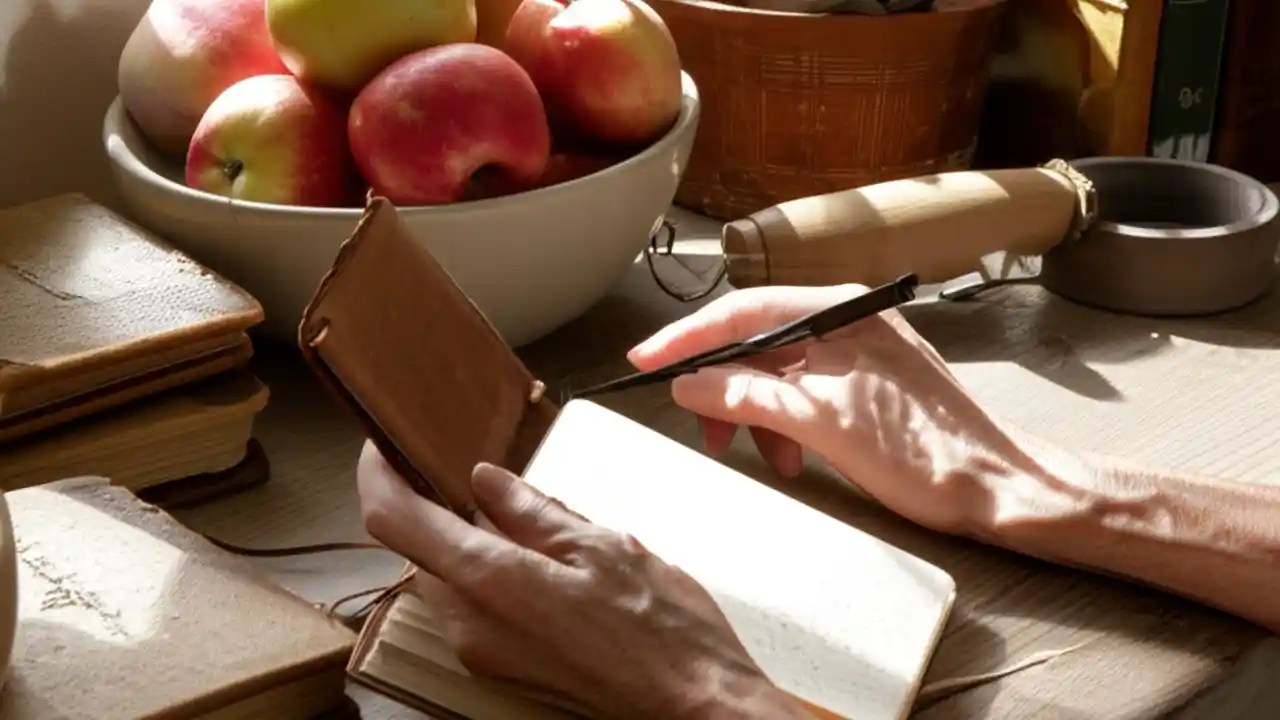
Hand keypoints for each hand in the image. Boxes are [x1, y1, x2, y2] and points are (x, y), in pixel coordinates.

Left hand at [356, 442, 808, 718]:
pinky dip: (483, 568)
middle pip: (416, 548)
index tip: (385, 442)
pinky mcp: (503, 666)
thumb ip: (534, 512)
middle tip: (465, 462)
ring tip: (516, 507)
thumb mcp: (602, 546)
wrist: (693, 705)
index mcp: (492, 582)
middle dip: (429, 502)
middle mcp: (471, 623)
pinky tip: (534, 554)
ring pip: (444, 576)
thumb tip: (485, 481)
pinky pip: (471, 604)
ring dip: (460, 536)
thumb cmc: (662, 628)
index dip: (378, 473)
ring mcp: (483, 652)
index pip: (395, 519)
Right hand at [627, 283, 1038, 538]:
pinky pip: (806, 395)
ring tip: (762, 459)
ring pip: (780, 375)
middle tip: (700, 429)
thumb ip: (746, 395)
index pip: (743, 312)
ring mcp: (859, 354)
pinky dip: (787, 426)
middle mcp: (848, 321)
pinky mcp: (867, 387)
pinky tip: (792, 460)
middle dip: (725, 388)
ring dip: (757, 415)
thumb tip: (688, 384)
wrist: (994, 486)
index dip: (688, 337)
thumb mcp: (818, 421)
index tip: (644, 360)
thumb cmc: (920, 450)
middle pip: (758, 343)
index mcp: (838, 311)